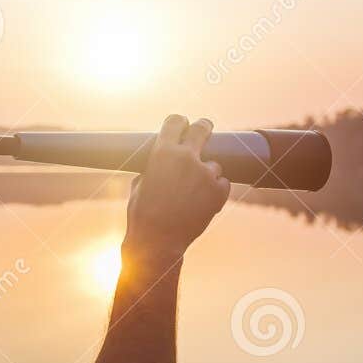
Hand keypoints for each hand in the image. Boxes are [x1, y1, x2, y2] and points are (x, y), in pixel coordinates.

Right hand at [123, 114, 229, 259]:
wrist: (157, 242)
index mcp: (162, 152)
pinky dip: (215, 190)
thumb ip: (154, 167)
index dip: (180, 122)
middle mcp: (186, 157)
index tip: (184, 124)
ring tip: (192, 194)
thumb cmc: (142, 215)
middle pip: (202, 128)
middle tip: (205, 128)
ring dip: (207, 173)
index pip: (176, 121)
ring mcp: (206, 173)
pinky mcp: (219, 191)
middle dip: (204, 126)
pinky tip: (202, 203)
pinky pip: (222, 183)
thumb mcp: (140, 183)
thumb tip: (162, 162)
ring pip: (214, 164)